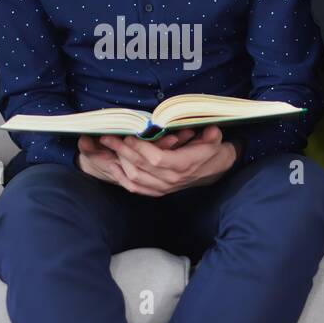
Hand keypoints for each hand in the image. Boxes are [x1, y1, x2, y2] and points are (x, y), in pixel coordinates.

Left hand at [91, 125, 237, 196]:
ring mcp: (164, 187)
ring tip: (108, 147)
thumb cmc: (212, 150)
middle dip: (122, 151)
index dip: (141, 148)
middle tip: (108, 137)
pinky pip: (136, 188)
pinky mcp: (159, 191)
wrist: (216, 169)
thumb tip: (211, 131)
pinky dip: (122, 178)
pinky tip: (112, 166)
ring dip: (119, 162)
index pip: (157, 159)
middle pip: (141, 167)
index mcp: (183, 165)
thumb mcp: (215, 140)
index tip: (129, 135)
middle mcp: (171, 179)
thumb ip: (211, 136)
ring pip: (135, 178)